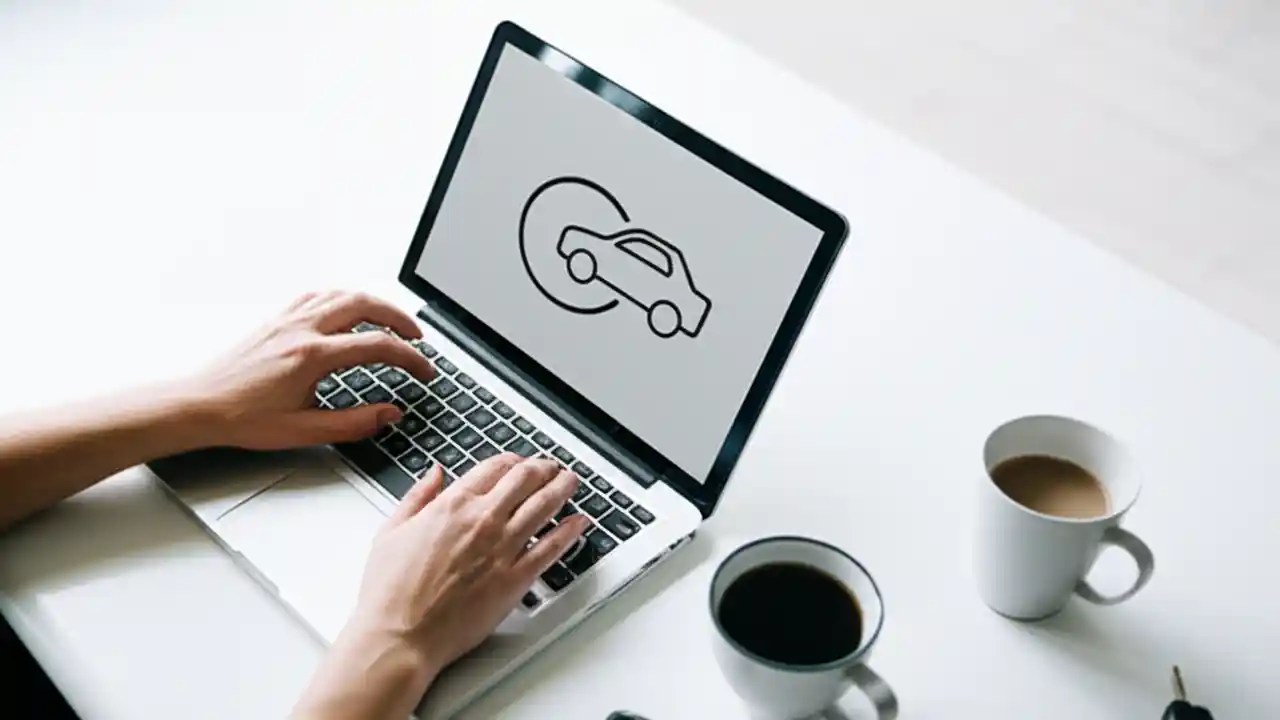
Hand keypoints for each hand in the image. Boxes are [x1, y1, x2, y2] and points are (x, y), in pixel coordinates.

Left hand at [191, 291, 434, 449]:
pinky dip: (343, 299)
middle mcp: (301, 329)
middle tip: (417, 338)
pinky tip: (348, 312)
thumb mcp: (303, 431)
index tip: (424, 370)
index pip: (377, 346)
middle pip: (365, 305)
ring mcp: (287, 319)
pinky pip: (318, 295)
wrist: (198, 405)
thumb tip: (389, 414)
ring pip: (342, 294)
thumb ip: (353, 424)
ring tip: (391, 322)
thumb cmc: (242, 419)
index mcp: (311, 357)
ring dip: (374, 304)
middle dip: (400, 319)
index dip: (410, 358)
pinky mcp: (276, 319)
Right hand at [293, 454, 589, 718]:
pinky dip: (569, 532)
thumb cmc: (390, 592)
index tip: (519, 463)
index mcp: (452, 505)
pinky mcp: (515, 579)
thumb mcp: (391, 531)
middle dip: (543, 468)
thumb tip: (434, 473)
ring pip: (544, 505)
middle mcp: (482, 520)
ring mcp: (502, 548)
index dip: (512, 461)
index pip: (494, 468)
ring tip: (570, 481)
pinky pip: (551, 548)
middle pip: (525, 479)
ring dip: (562, 488)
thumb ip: (417, 496)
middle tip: (551, 468)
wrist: (400, 635)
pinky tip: (578, 523)